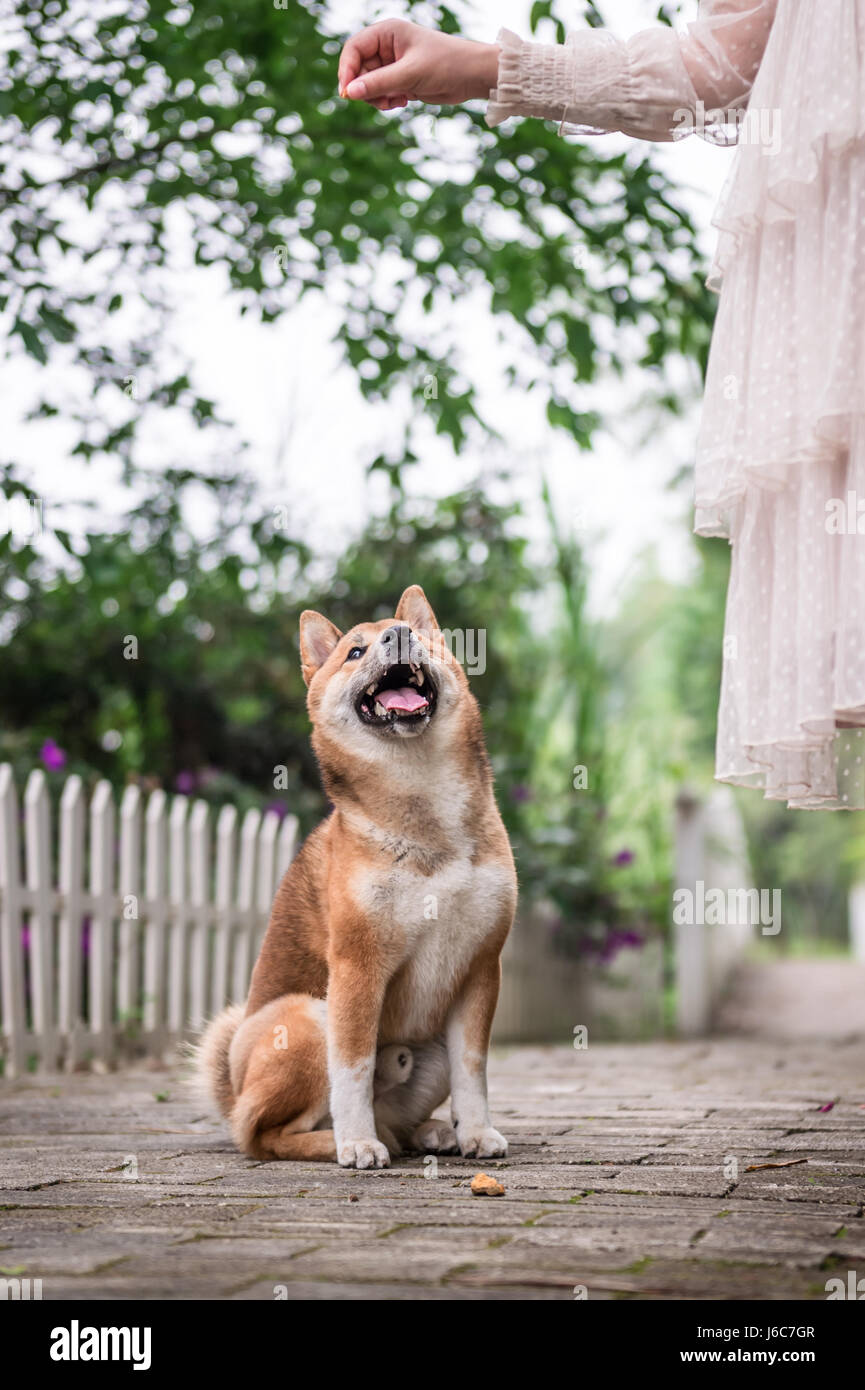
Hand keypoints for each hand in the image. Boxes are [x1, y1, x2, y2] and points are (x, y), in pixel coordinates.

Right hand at [338, 19, 499, 111]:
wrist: (471, 76)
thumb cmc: (445, 64)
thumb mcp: (410, 74)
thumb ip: (378, 83)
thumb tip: (349, 93)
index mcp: (387, 33)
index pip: (354, 49)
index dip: (347, 71)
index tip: (347, 93)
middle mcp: (387, 46)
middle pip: (358, 70)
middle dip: (366, 89)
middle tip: (382, 100)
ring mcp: (392, 64)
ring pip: (369, 85)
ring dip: (378, 98)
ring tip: (397, 101)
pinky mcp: (400, 80)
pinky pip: (381, 94)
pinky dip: (388, 101)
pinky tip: (405, 101)